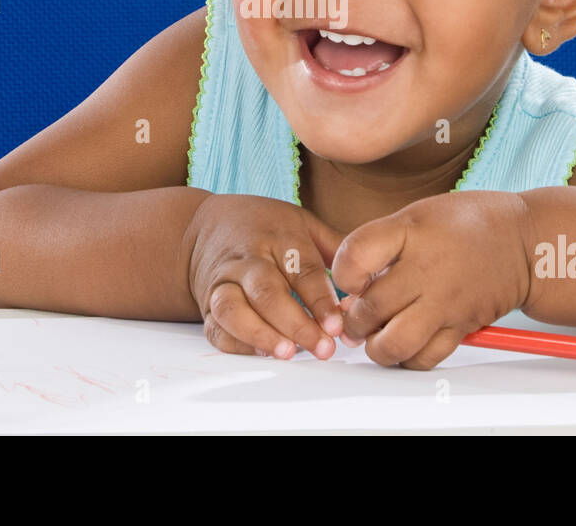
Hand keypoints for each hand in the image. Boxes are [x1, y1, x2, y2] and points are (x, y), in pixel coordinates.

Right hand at [184, 193, 347, 359]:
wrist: (202, 226)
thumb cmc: (263, 226)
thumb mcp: (302, 223)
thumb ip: (336, 248)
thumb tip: (373, 277)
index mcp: (278, 237)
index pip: (302, 270)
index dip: (320, 300)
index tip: (337, 326)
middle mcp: (248, 259)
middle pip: (267, 292)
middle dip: (296, 323)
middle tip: (321, 348)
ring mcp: (223, 281)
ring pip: (234, 309)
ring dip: (260, 334)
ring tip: (287, 353)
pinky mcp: (207, 304)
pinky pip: (216, 327)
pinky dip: (236, 343)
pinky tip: (260, 353)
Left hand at [331, 190, 533, 368]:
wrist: (524, 242)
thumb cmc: (468, 223)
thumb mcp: (417, 214)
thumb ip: (380, 246)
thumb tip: (350, 289)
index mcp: (410, 232)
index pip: (354, 256)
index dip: (341, 273)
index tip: (348, 277)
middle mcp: (427, 270)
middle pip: (370, 308)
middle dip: (353, 318)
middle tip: (356, 315)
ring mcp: (445, 302)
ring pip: (394, 344)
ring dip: (375, 346)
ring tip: (377, 335)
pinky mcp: (460, 327)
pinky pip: (425, 358)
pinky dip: (408, 358)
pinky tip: (405, 342)